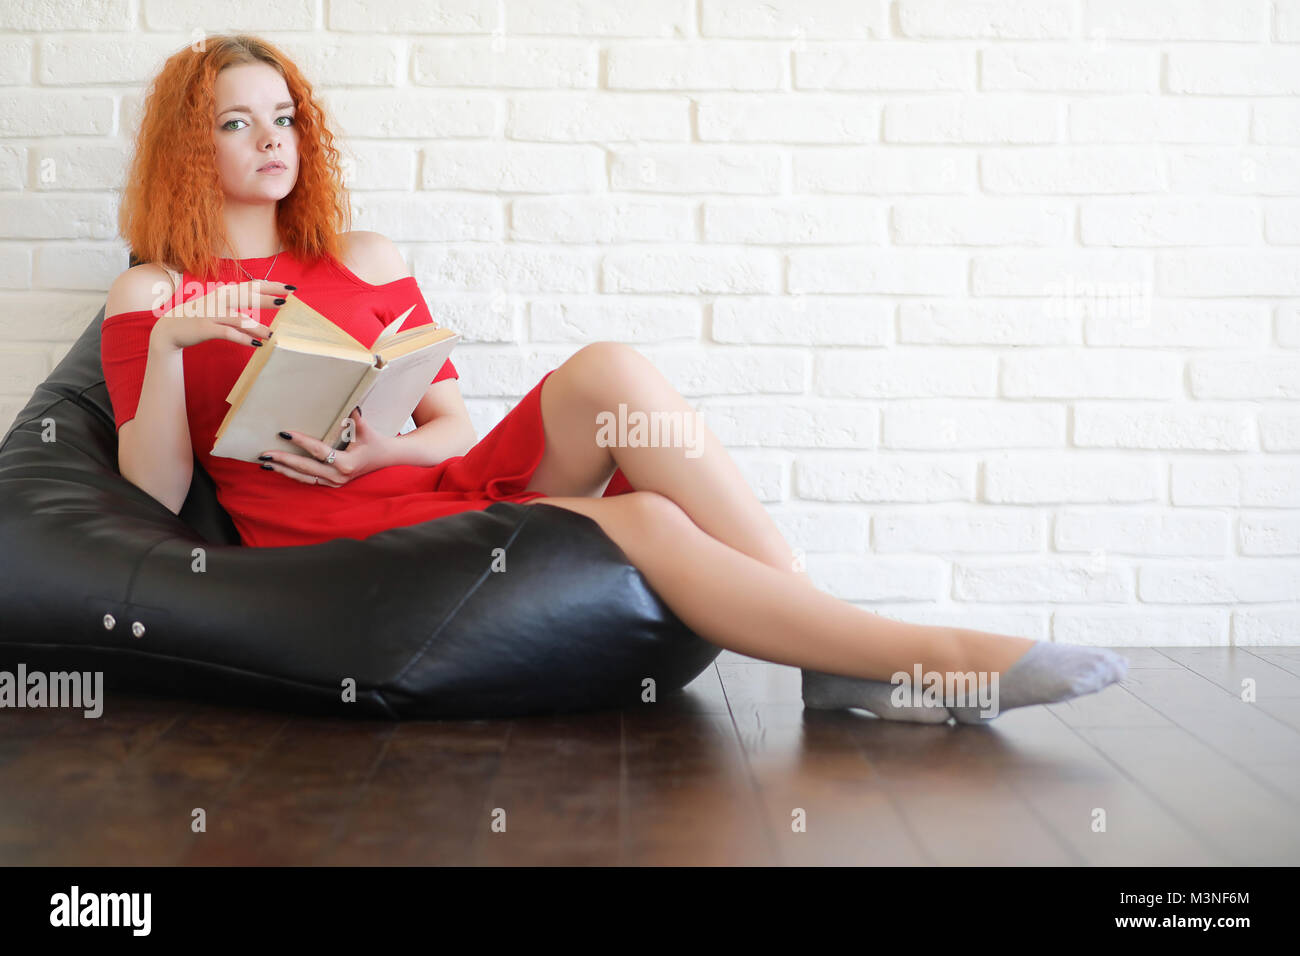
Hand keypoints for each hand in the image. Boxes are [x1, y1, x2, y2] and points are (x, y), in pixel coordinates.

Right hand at [153, 279, 292, 351]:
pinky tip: (257, 345)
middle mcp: (220, 300)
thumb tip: (264, 303)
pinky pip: (229, 333)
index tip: (290, 287)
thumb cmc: (201, 316)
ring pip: (239, 318)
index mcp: (226, 292)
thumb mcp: (220, 305)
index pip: (252, 286)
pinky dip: (243, 339)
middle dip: (268, 297)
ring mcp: (213, 313)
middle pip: (248, 296)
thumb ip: (240, 303)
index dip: (272, 285)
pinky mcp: (207, 328)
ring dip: (257, 327)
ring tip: (272, 335)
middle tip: (287, 300)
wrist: (172, 327)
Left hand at [258, 406, 397, 486]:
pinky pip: (309, 480)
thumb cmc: (376, 443)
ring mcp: (335, 483)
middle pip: (305, 468)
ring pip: (304, 478)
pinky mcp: (332, 484)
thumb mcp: (367, 431)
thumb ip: (356, 419)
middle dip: (283, 460)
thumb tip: (350, 405)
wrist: (387, 459)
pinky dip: (293, 475)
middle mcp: (338, 476)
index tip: (284, 433)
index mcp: (347, 464)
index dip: (301, 442)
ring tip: (266, 464)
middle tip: (264, 454)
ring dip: (284, 470)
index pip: (319, 451)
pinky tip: (280, 469)